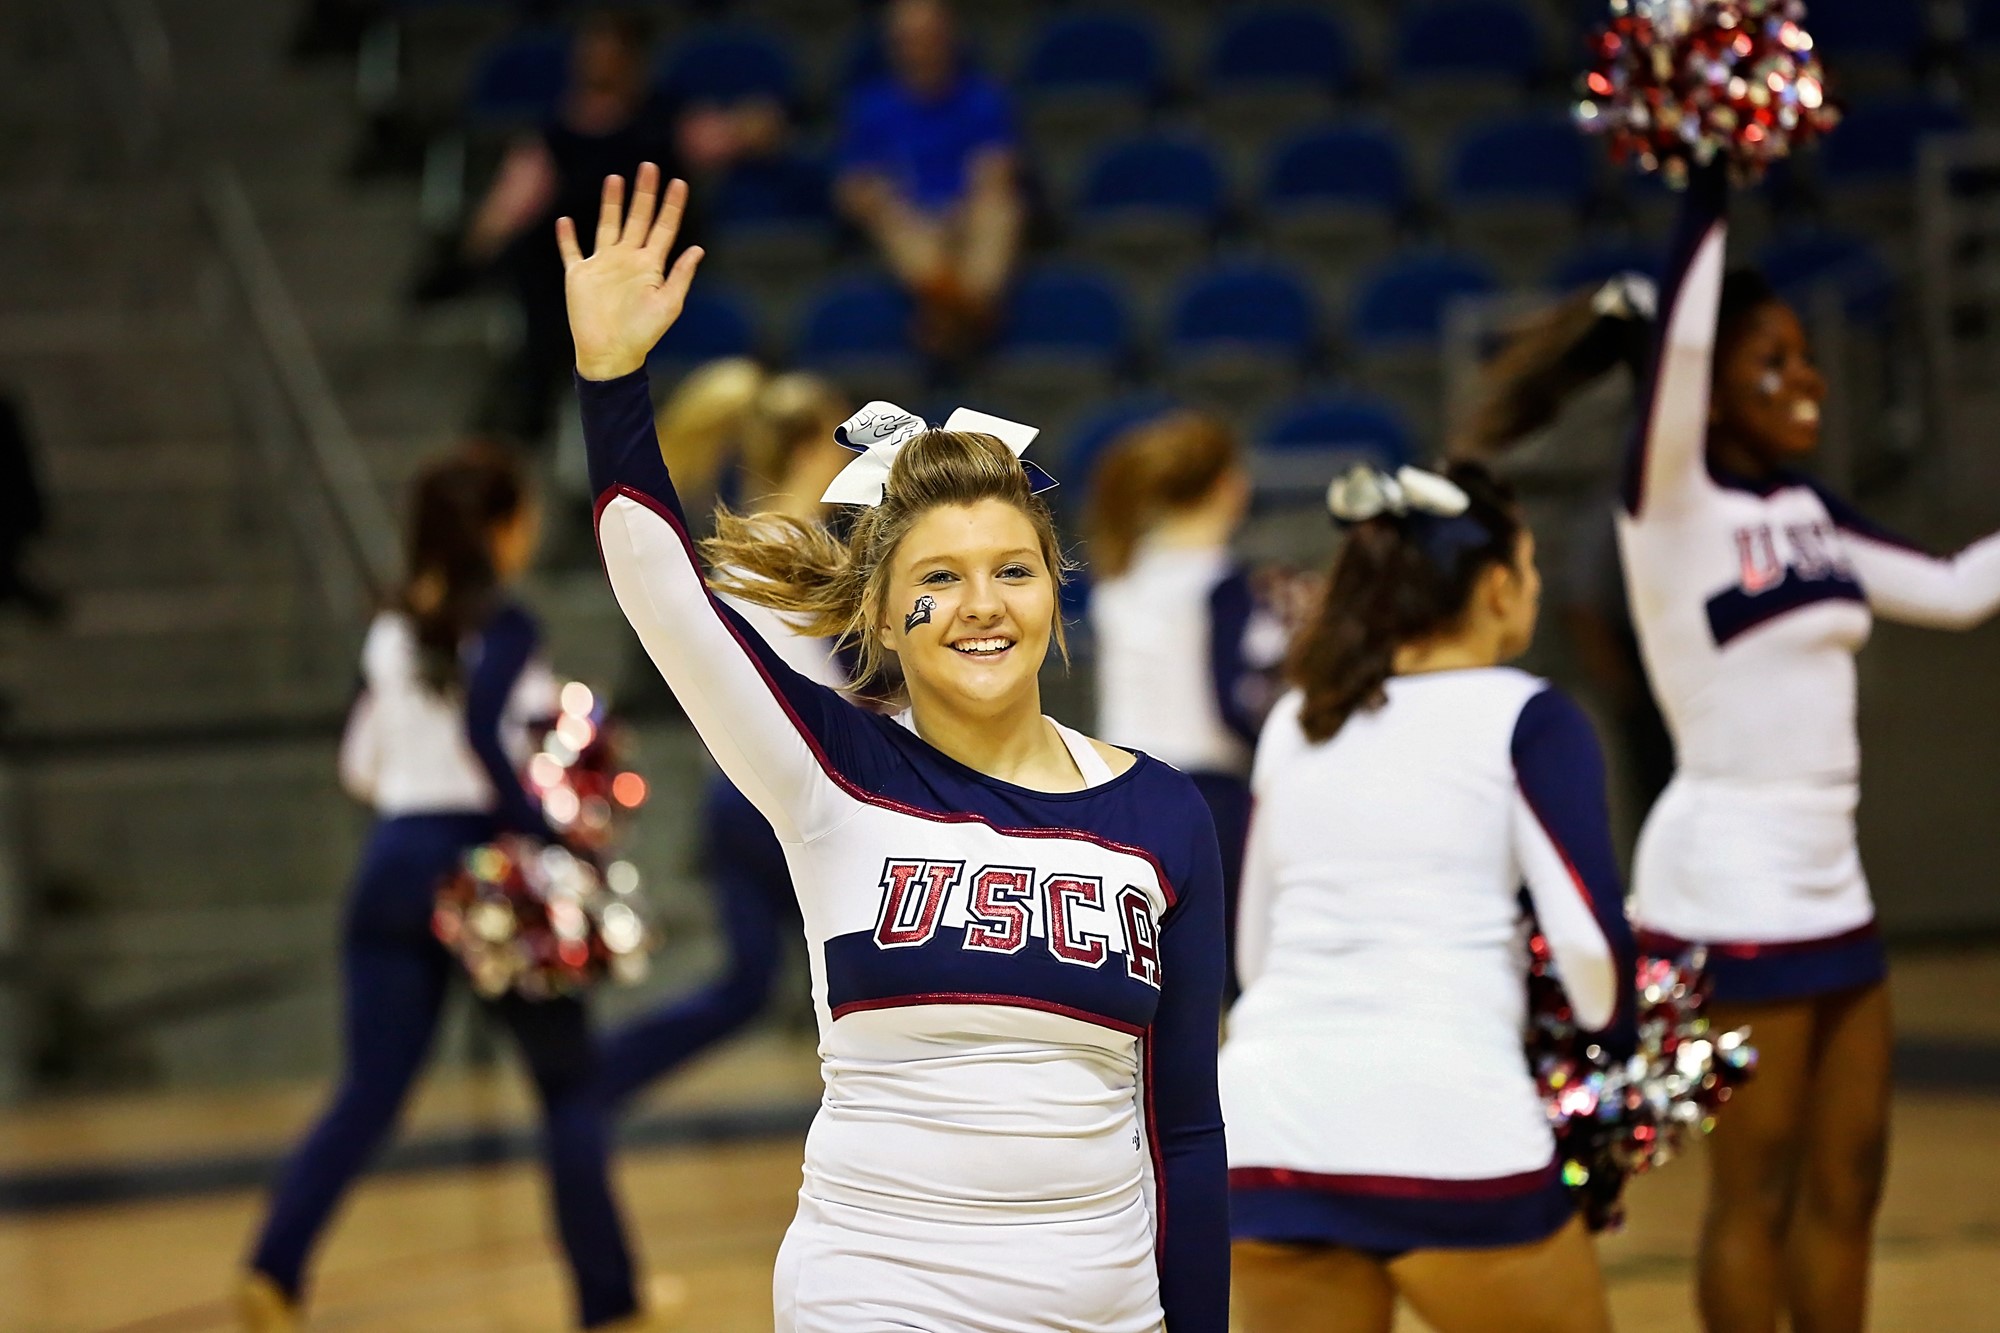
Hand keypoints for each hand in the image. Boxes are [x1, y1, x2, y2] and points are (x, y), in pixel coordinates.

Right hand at [556, 163, 704, 380]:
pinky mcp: (580, 276)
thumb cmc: (643, 334)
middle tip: (649, 166)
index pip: (663, 228)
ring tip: (615, 178)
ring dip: (611, 203)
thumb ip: (681, 276)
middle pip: (637, 218)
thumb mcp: (668, 305)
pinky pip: (571, 252)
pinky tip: (564, 220)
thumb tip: (698, 249)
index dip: (671, 206)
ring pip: (608, 225)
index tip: (679, 182)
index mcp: (650, 265)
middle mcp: (627, 260)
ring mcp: (603, 266)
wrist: (611, 354)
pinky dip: (567, 237)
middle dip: (644, 193)